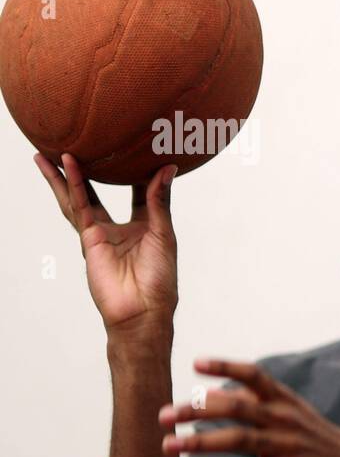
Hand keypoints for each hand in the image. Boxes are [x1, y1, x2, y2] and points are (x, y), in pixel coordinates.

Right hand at [36, 153, 178, 333]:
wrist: (144, 310)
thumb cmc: (160, 279)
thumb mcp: (164, 234)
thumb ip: (160, 201)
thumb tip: (167, 168)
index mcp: (144, 225)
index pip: (139, 192)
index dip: (136, 172)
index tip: (137, 149)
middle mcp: (119, 227)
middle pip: (99, 193)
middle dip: (87, 172)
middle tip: (78, 146)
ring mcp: (100, 233)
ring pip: (79, 198)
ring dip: (66, 176)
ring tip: (54, 152)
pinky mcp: (89, 239)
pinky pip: (80, 207)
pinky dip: (72, 186)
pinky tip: (67, 166)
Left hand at [158, 358, 339, 456]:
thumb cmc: (321, 443)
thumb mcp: (297, 415)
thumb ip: (262, 405)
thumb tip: (223, 393)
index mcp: (286, 401)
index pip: (254, 376)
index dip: (226, 366)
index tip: (195, 363)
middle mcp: (285, 418)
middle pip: (236, 407)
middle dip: (196, 409)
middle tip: (162, 415)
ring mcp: (288, 446)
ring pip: (239, 439)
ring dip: (199, 443)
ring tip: (167, 447)